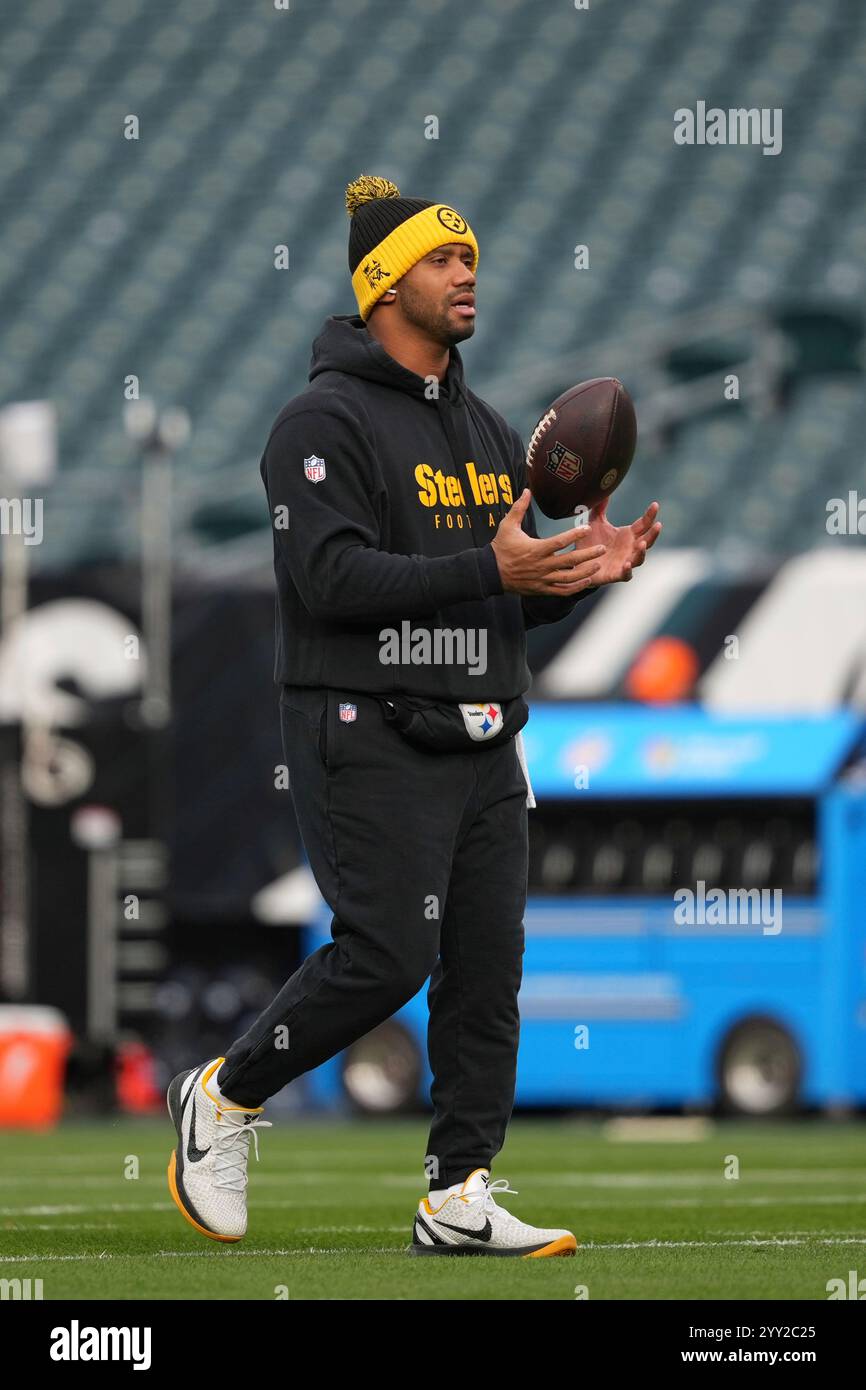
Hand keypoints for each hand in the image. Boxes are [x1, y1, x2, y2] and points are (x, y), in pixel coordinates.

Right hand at [491, 490, 606, 595]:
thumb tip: (526, 490)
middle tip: (602, 549)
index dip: (574, 535)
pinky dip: (575, 588)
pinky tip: (586, 582)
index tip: (587, 528)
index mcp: (536, 549)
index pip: (559, 542)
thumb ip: (518, 508)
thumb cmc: (500, 548)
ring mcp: (542, 579)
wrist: (490, 573)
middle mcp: (542, 565)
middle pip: (569, 561)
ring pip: (568, 578)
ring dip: (585, 572)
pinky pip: (561, 591)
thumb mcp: (507, 526)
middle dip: (588, 555)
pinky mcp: (541, 589)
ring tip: (598, 565)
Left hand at [576, 498, 661, 584]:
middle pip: (647, 540)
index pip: (643, 524)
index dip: (650, 515)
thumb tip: (603, 490)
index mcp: (628, 535)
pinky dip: (628, 570)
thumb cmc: (591, 543)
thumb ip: (599, 509)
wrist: (579, 564)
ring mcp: (625, 562)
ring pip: (640, 558)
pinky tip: (627, 564)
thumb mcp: (594, 523)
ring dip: (642, 552)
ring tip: (642, 544)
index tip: (655, 504)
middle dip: (653, 533)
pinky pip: (626, 574)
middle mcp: (630, 548)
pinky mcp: (617, 574)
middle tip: (658, 525)